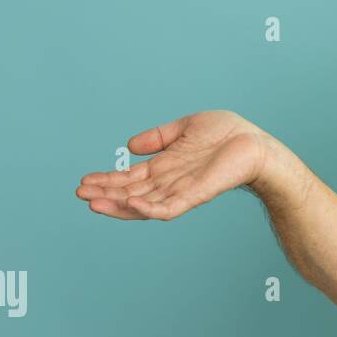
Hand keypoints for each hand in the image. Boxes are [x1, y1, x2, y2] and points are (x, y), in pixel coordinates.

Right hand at [76, 110, 270, 219]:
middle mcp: (171, 181)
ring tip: (93, 203)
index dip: (107, 180)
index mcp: (166, 166)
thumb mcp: (185, 127)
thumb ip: (159, 137)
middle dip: (105, 194)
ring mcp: (182, 190)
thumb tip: (130, 146)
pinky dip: (149, 208)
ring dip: (118, 205)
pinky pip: (169, 207)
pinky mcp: (197, 195)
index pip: (131, 178)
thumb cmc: (229, 134)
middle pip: (131, 193)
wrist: (257, 143)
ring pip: (144, 203)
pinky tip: (130, 204)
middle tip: (79, 194)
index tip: (83, 181)